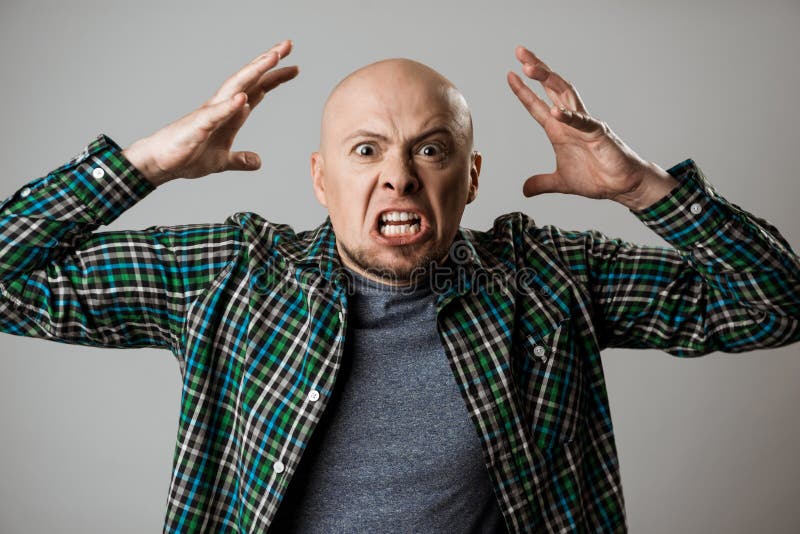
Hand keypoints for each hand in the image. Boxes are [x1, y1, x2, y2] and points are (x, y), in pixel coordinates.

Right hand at [123, 40, 298, 185]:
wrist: (159, 163)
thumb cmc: (186, 156)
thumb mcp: (221, 161)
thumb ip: (240, 159)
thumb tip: (257, 161)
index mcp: (229, 113)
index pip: (257, 90)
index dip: (275, 78)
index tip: (294, 68)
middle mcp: (220, 107)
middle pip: (248, 79)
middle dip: (268, 62)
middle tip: (288, 45)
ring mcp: (208, 115)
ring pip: (234, 88)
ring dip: (254, 73)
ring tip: (272, 58)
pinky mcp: (197, 127)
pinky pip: (215, 115)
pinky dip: (229, 106)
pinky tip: (244, 98)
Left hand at [507, 46, 676, 209]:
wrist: (621, 186)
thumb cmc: (596, 178)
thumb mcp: (561, 182)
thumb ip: (542, 183)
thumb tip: (525, 190)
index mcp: (558, 130)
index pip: (537, 105)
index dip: (523, 91)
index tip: (509, 75)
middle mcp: (570, 121)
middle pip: (551, 88)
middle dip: (536, 69)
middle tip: (520, 52)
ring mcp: (584, 124)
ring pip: (565, 94)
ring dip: (548, 79)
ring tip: (530, 68)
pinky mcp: (598, 134)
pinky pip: (582, 122)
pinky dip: (568, 117)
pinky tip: (555, 111)